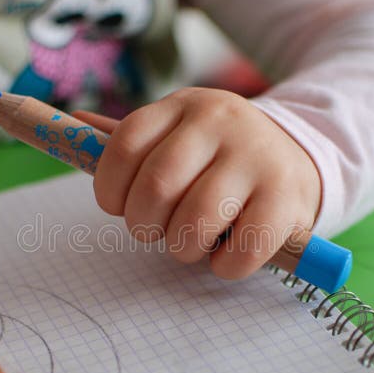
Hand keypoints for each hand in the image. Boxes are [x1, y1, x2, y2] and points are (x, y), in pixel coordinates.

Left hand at [74, 88, 321, 278]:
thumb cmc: (219, 158)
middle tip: (155, 232)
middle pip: (157, 185)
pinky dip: (224, 266)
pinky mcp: (285, 197)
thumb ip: (133, 140)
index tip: (116, 207)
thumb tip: (75, 126)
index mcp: (183, 106)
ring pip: (196, 220)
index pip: (125, 144)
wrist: (299, 157)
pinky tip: (225, 255)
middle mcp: (220, 122)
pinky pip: (241, 249)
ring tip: (191, 243)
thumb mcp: (178, 135)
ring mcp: (256, 157)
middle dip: (145, 225)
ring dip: (183, 247)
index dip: (109, 188)